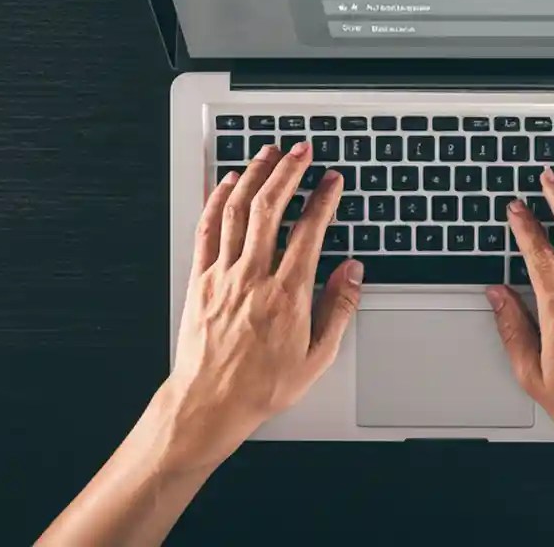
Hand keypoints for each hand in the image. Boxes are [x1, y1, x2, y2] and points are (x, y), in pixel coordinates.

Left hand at [165, 142, 362, 468]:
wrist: (210, 403)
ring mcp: (223, 276)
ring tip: (268, 154)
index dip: (323, 199)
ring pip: (238, 211)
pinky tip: (227, 184)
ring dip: (254, 176)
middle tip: (302, 151)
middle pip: (271, 208)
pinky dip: (217, 201)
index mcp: (287, 295)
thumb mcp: (317, 357)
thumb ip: (339, 309)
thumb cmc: (261, 386)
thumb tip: (353, 273)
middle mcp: (253, 278)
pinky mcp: (200, 280)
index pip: (309, 231)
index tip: (332, 181)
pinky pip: (208, 230)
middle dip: (289, 171)